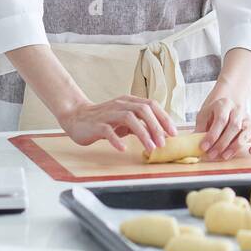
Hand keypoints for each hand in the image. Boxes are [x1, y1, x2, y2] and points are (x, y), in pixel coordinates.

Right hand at [59, 96, 177, 152]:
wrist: (77, 118)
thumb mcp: (125, 121)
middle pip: (143, 110)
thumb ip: (140, 124)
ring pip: (129, 118)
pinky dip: (117, 140)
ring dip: (142, 133)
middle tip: (163, 143)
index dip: (164, 118)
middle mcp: (120, 105)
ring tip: (150, 147)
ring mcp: (108, 113)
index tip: (173, 133)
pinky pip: (108, 131)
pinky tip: (123, 148)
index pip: (151, 105)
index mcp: (129, 102)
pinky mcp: (97, 124)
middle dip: (156, 126)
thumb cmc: (104, 120)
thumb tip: (160, 134)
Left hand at [194, 96, 250, 159]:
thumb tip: (194, 145)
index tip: (203, 147)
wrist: (229, 96)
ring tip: (224, 156)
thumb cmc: (214, 108)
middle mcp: (238, 111)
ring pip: (246, 132)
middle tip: (211, 155)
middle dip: (222, 144)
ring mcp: (248, 119)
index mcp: (224, 104)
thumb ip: (201, 128)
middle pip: (234, 127)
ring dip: (235, 146)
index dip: (212, 135)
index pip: (221, 120)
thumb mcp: (204, 113)